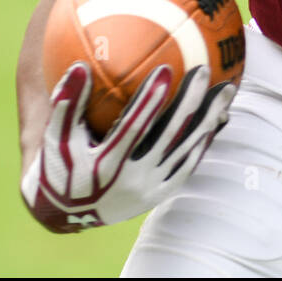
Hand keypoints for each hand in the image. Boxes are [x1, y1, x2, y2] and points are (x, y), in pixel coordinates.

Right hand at [21, 61, 234, 232]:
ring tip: (226, 88)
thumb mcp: (55, 138)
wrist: (68, 214)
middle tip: (204, 69)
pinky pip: (189, 163)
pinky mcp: (162, 194)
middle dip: (190, 101)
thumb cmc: (58, 166)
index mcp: (106, 165)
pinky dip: (205, 140)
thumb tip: (78, 66)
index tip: (167, 68)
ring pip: (186, 149)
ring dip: (208, 118)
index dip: (150, 100)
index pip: (134, 128)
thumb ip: (66, 104)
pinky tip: (219, 115)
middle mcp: (133, 180)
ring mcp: (151, 189)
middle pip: (170, 135)